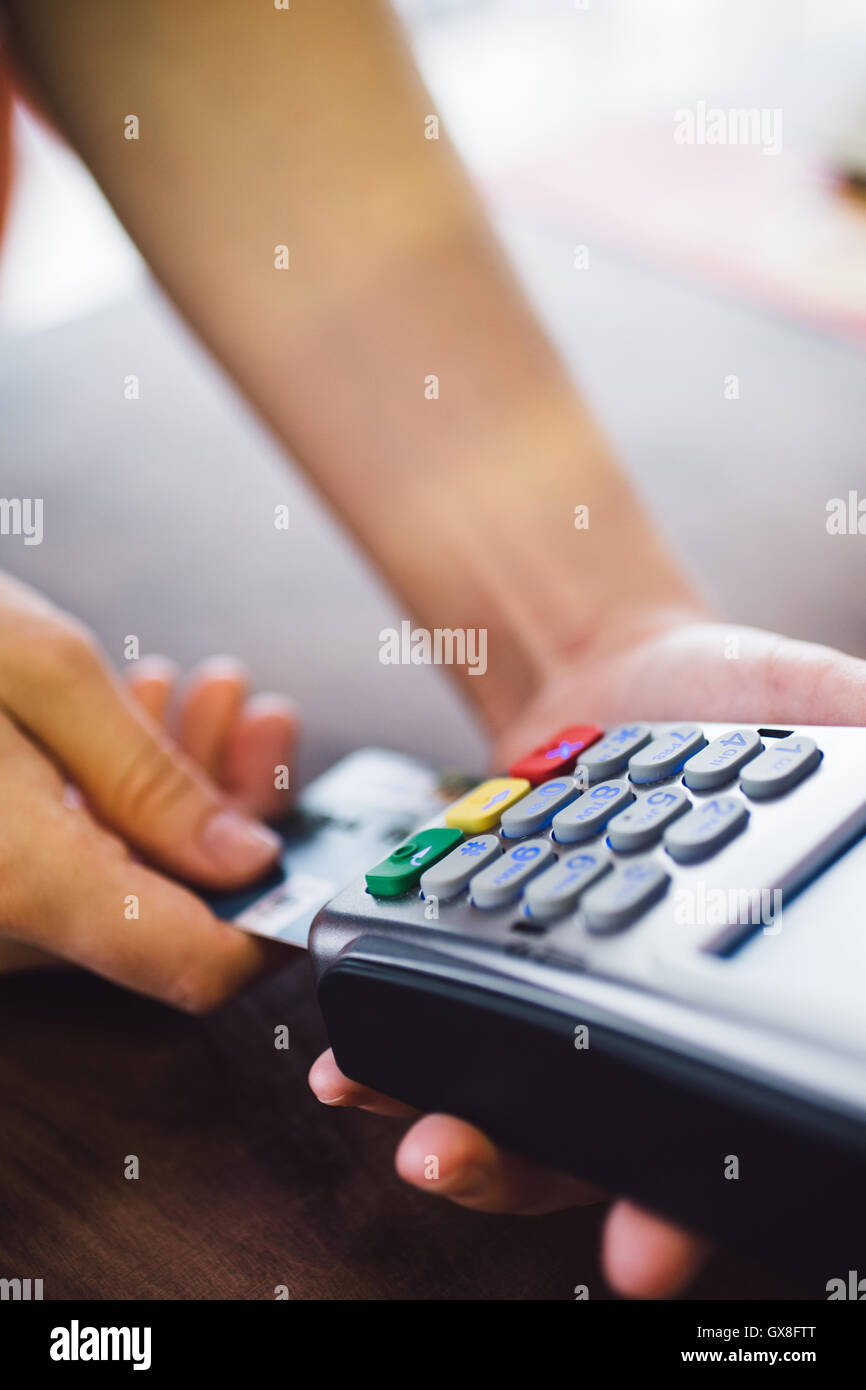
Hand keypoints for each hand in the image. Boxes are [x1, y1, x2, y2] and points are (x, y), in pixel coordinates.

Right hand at [0, 573, 296, 1008]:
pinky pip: (66, 862)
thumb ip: (152, 778)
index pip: (191, 967)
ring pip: (120, 879)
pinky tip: (132, 716)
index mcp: (27, 880)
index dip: (269, 927)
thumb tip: (243, 858)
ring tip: (204, 695)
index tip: (314, 864)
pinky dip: (113, 796)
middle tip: (254, 718)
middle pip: (164, 911)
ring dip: (177, 790)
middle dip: (227, 812)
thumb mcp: (41, 672)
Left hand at [310, 608, 865, 1296]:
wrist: (619, 666)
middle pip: (605, 1144)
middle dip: (541, 1174)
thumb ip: (856, 743)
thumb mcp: (816, 709)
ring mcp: (568, 991)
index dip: (695, 1202)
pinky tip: (354, 1061)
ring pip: (520, 1106)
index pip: (723, 1118)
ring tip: (419, 1141)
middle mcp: (649, 1011)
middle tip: (481, 1170)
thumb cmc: (734, 696)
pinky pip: (445, 1021)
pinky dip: (400, 1050)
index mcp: (733, 981)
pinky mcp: (492, 954)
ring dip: (464, 1135)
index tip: (648, 1248)